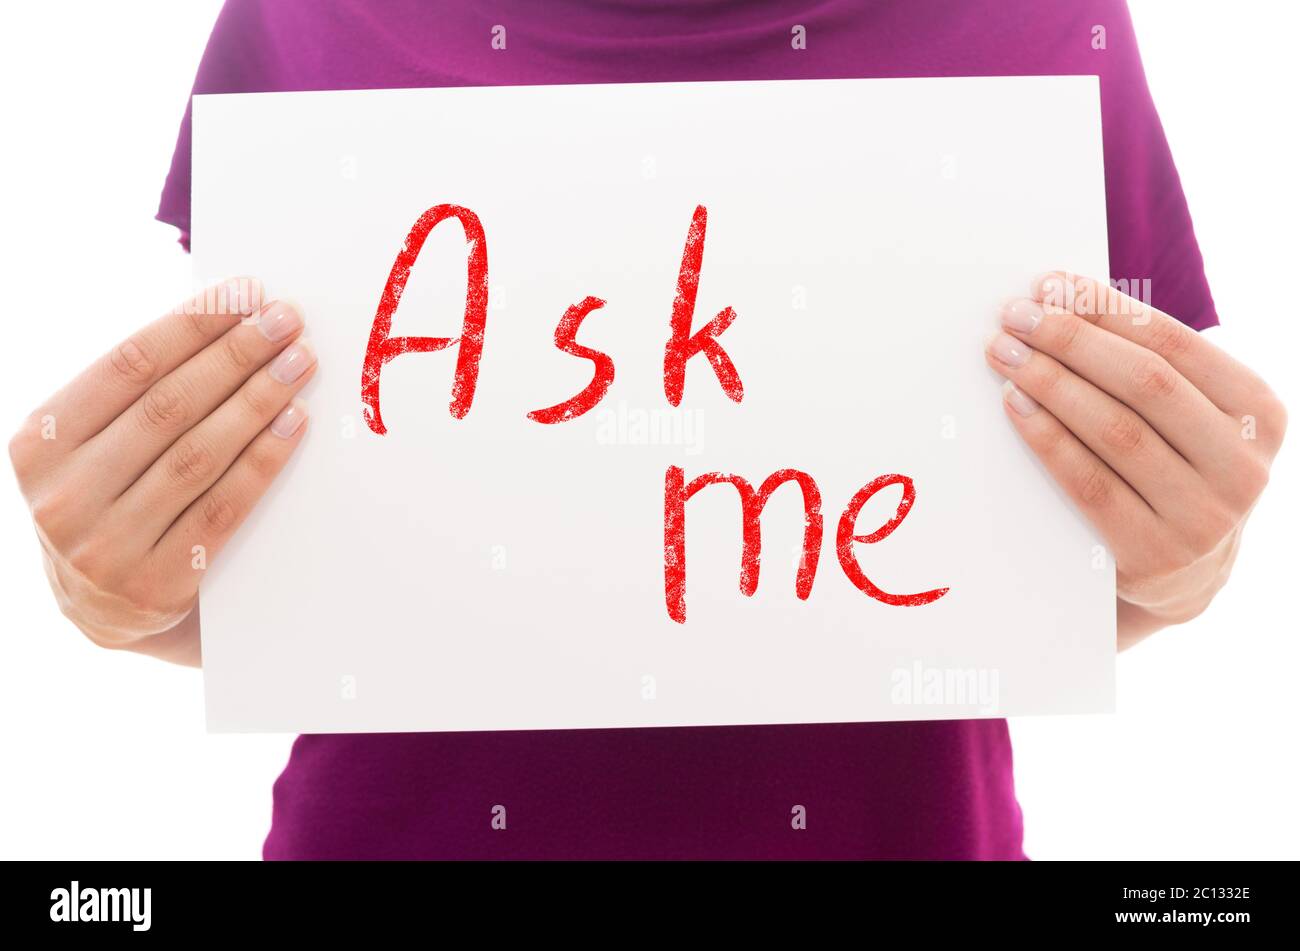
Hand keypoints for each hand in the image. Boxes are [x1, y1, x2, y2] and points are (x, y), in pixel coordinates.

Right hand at [8, 279, 314, 665]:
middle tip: (287, 320)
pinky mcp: (156, 586)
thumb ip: (138, 394)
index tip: (246, 292)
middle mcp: (63, 495)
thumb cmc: (111, 500)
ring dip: (258, 401)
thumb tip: (225, 315)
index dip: (193, 325)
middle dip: (236, 355)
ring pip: (198, 455)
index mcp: (39, 443)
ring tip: (300, 364)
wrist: (104, 611)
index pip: (127, 366)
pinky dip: (263, 460)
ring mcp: (105, 546)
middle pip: (168, 406)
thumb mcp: (95, 446)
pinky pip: (223, 508)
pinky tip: (295, 424)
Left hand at [985, 273, 1284, 649]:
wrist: (1183, 574)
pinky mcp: (1154, 555)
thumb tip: (1063, 296)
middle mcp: (1242, 466)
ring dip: (1051, 384)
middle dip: (1072, 341)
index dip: (1107, 310)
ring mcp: (1203, 517)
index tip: (1050, 285)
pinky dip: (1047, 438)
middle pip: (1145, 384)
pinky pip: (1089, 483)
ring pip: (1116, 431)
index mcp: (1258, 414)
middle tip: (1016, 316)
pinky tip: (1015, 406)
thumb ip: (1149, 366)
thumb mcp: (1189, 419)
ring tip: (1005, 355)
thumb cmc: (1173, 469)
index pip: (1175, 344)